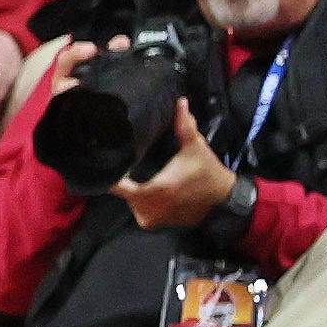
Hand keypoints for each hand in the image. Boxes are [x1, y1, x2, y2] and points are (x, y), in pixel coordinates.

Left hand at [114, 104, 238, 230]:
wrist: (224, 202)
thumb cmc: (207, 172)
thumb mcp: (196, 147)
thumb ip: (184, 126)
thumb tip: (180, 102)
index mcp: (156, 190)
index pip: (120, 187)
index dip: (108, 175)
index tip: (102, 161)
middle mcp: (150, 209)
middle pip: (122, 192)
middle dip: (122, 178)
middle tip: (120, 160)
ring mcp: (152, 219)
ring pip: (129, 201)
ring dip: (132, 190)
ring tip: (133, 173)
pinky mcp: (155, 224)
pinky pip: (138, 210)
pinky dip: (140, 201)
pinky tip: (144, 186)